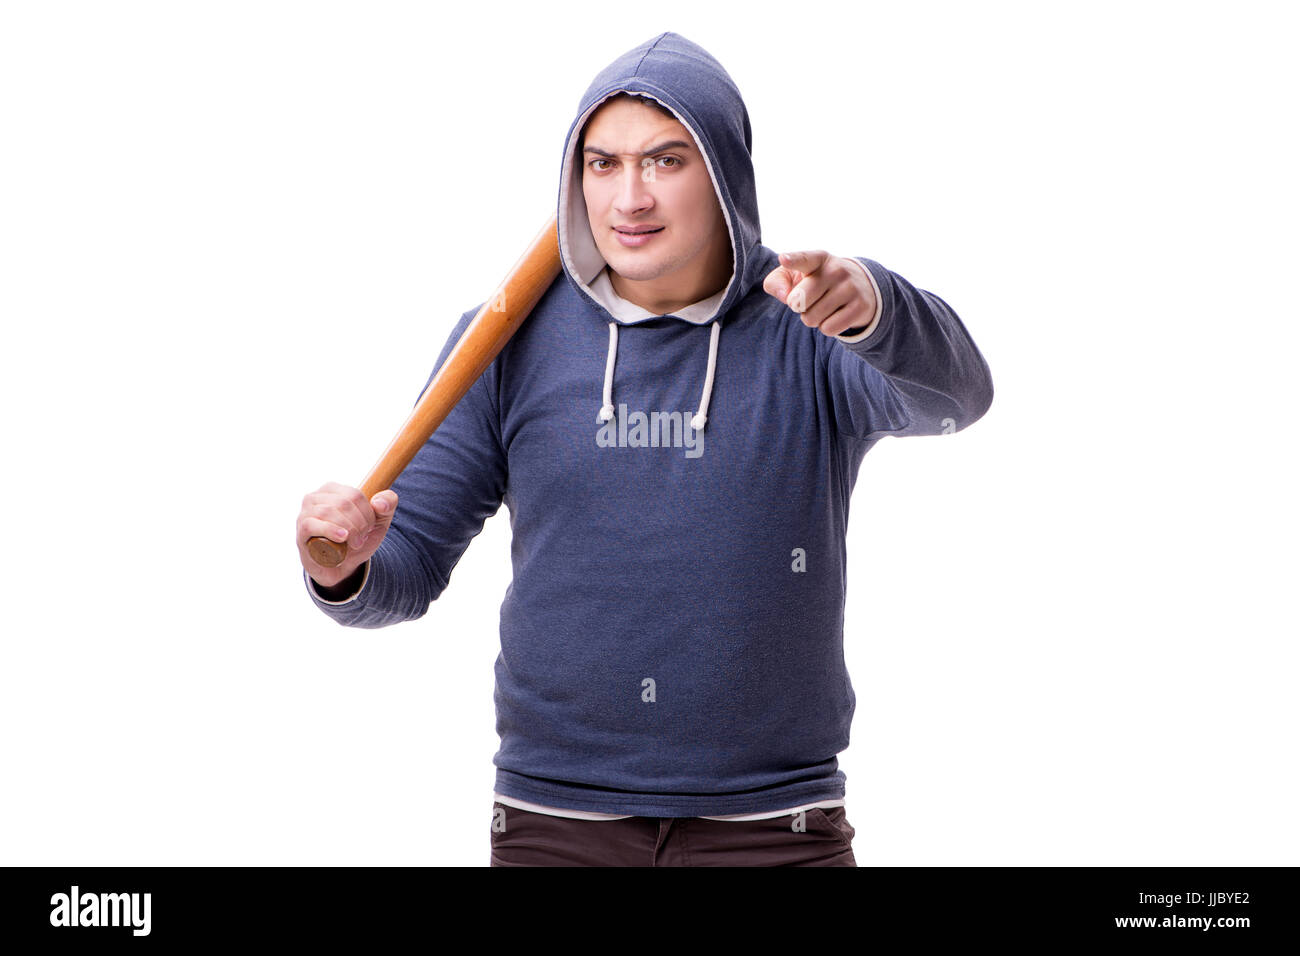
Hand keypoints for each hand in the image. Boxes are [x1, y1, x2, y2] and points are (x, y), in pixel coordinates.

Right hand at [296, 482, 398, 587]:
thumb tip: (379, 502)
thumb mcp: (379, 521)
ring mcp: (305, 513)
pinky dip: (330, 531)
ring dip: (348, 530)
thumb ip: (388, 505)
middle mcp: (315, 497)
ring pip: (328, 512)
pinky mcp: (301, 531)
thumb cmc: (357, 538)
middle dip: (359, 523)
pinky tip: (342, 538)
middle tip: (362, 538)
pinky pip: (312, 525)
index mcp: (333, 489)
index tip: (370, 527)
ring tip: (355, 542)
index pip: (354, 495)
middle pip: (343, 503)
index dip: (368, 513)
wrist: (341, 566)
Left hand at [763, 250, 877, 336]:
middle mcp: (836, 269)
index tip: (784, 259)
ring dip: (813, 318)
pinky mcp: (860, 306)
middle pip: (799, 301)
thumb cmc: (814, 282)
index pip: (804, 259)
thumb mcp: (794, 276)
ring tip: (824, 306)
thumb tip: (785, 295)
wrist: (859, 287)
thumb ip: (776, 282)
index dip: (792, 260)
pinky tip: (836, 315)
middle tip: (810, 300)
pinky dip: (827, 327)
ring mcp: (850, 287)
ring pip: (812, 319)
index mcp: (817, 259)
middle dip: (798, 307)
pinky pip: (828, 329)